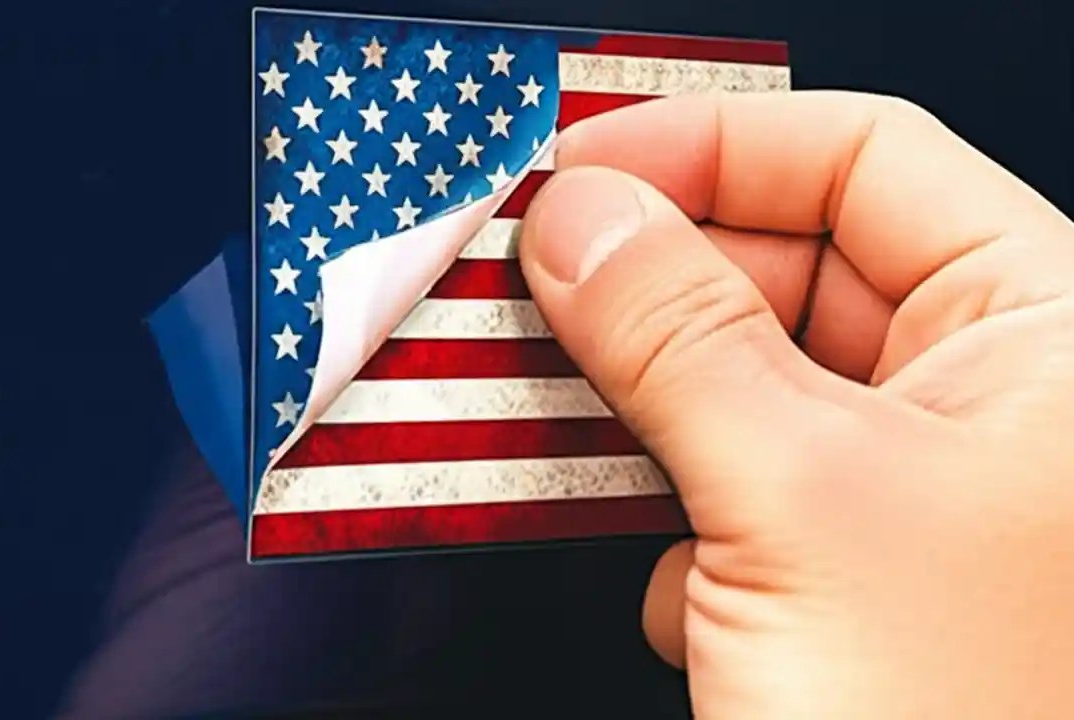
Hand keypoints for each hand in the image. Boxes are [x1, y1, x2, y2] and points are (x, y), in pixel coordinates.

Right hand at [518, 90, 1073, 718]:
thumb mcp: (801, 501)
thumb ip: (678, 335)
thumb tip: (582, 219)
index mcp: (1042, 333)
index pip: (861, 159)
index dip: (710, 147)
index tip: (575, 172)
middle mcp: (984, 397)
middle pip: (786, 265)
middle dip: (651, 283)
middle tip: (527, 290)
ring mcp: (908, 488)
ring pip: (740, 381)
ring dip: (641, 409)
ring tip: (563, 433)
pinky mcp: (841, 569)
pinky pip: (727, 481)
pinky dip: (671, 513)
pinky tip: (681, 588)